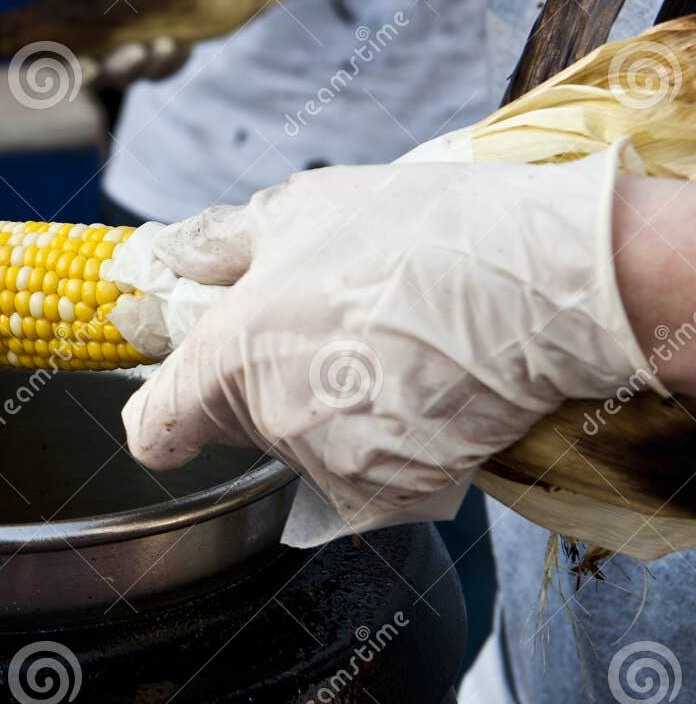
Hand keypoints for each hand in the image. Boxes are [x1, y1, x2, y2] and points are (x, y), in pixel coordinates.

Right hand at [57, 0, 189, 85]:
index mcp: (79, 39)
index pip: (71, 67)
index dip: (78, 72)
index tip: (88, 64)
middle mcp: (103, 58)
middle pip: (108, 76)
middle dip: (122, 67)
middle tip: (135, 53)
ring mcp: (133, 63)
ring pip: (138, 74)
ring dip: (152, 62)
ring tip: (164, 43)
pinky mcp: (163, 62)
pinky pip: (167, 69)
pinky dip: (173, 60)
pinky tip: (179, 46)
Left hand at [121, 143, 663, 533]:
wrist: (550, 282)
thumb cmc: (421, 233)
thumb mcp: (300, 209)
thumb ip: (216, 245)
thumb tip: (163, 258)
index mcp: (232, 355)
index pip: (154, 428)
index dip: (163, 412)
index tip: (180, 396)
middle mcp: (274, 422)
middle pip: (239, 426)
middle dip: (267, 384)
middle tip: (330, 327)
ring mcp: (336, 465)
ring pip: (305, 447)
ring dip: (331, 411)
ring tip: (389, 348)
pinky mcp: (396, 493)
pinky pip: (365, 473)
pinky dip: (386, 442)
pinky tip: (422, 387)